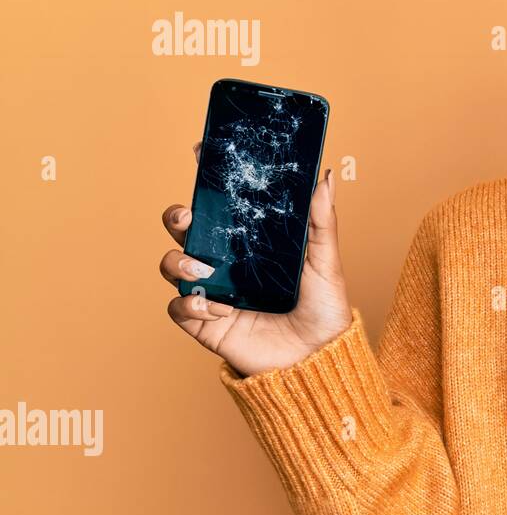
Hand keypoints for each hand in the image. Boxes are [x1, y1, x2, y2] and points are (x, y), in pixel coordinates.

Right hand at [159, 141, 352, 377]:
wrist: (318, 361)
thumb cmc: (324, 309)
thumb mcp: (325, 262)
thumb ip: (321, 221)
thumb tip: (325, 176)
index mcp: (252, 242)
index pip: (223, 205)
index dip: (208, 180)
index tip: (202, 153)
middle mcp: (227, 262)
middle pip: (185, 229)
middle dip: (177, 217)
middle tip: (188, 218)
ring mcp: (213, 291)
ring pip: (172, 264)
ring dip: (177, 261)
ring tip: (203, 270)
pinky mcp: (206, 323)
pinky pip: (178, 308)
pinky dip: (189, 305)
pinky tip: (215, 308)